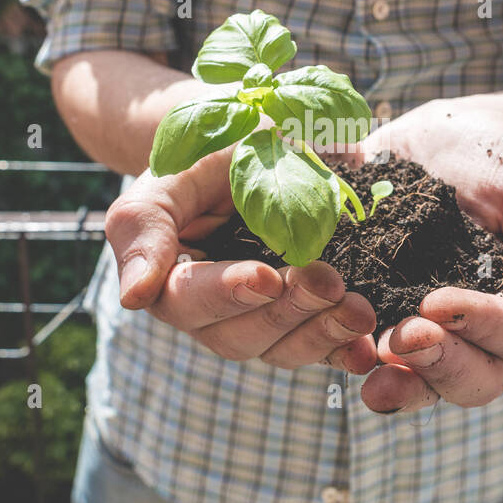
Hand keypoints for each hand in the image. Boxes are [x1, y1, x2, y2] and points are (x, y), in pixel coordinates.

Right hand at [104, 148, 378, 372]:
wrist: (245, 150)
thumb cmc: (198, 160)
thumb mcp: (165, 181)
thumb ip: (144, 230)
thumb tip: (134, 297)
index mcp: (170, 283)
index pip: (190, 299)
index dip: (228, 292)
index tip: (265, 278)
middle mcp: (211, 317)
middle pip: (241, 335)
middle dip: (288, 310)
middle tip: (327, 282)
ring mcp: (258, 324)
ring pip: (283, 349)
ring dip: (322, 334)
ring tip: (358, 310)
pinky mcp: (301, 324)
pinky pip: (321, 349)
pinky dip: (345, 351)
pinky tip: (368, 349)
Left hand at [352, 100, 502, 412]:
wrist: (435, 133)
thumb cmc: (496, 161)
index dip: (475, 328)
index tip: (440, 302)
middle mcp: (464, 333)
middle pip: (462, 379)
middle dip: (435, 364)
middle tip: (402, 337)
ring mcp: (410, 326)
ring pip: (411, 378)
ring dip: (392, 378)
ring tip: (366, 361)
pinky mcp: (362, 310)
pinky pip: (354, 347)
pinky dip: (339, 349)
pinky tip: (321, 337)